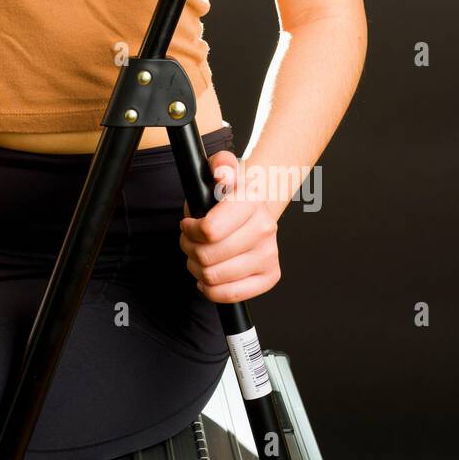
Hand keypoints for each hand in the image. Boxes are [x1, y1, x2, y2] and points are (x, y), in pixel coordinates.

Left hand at [179, 150, 280, 303]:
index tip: (188, 224)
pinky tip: (210, 275)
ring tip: (199, 255)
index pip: (209, 231)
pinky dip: (212, 289)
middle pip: (208, 256)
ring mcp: (269, 254)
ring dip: (197, 268)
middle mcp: (265, 229)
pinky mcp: (270, 275)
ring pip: (215, 277)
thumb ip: (220, 165)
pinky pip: (231, 295)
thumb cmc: (231, 193)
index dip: (189, 230)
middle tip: (190, 241)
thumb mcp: (222, 169)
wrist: (256, 206)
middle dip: (189, 249)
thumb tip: (222, 174)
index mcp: (251, 202)